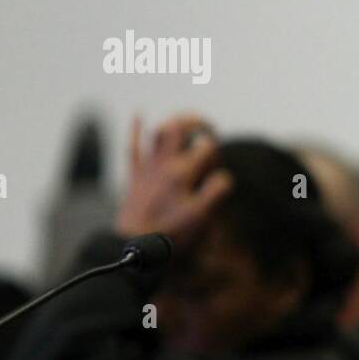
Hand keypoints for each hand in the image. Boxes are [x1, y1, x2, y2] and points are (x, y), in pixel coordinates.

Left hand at [114, 114, 232, 248]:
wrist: (134, 245)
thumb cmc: (170, 233)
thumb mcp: (201, 216)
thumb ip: (216, 191)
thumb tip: (225, 175)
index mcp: (182, 173)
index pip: (206, 148)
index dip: (216, 149)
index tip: (218, 161)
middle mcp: (164, 164)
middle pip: (180, 128)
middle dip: (196, 122)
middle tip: (208, 125)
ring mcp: (148, 168)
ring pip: (158, 132)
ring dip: (173, 122)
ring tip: (185, 121)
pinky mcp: (135, 175)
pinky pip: (133, 147)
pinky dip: (136, 128)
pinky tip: (139, 114)